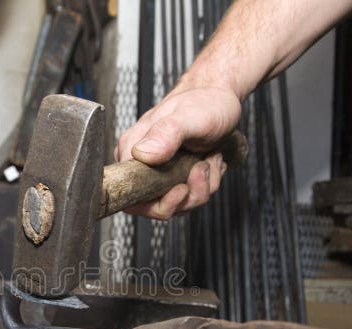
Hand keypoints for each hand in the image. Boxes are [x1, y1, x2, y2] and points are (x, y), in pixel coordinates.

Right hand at [115, 85, 241, 218]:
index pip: (131, 197)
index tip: (180, 188)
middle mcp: (141, 164)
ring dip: (201, 187)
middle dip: (186, 196)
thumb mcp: (188, 116)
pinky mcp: (174, 178)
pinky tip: (210, 162)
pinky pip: (189, 197)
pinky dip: (206, 184)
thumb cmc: (204, 102)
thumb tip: (142, 155)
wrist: (220, 99)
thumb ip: (165, 134)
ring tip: (209, 160)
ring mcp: (158, 173)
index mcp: (132, 151)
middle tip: (202, 169)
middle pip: (155, 206)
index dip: (155, 204)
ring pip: (177, 204)